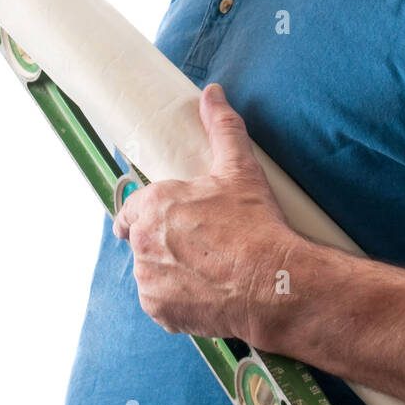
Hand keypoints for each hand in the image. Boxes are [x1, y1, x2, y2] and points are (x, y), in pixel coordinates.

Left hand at [112, 82, 300, 344]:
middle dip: (163, 241)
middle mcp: (143, 242)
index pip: (131, 209)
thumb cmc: (254, 223)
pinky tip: (204, 289)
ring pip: (150, 271)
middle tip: (198, 243)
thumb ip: (221, 126)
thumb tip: (212, 92)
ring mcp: (149, 280)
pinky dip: (176, 298)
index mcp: (154, 204)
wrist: (273, 282)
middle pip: (142, 240)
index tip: (169, 220)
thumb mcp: (240, 168)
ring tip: (205, 268)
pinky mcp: (159, 311)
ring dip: (168, 270)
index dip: (148, 214)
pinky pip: (160, 302)